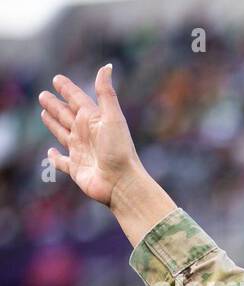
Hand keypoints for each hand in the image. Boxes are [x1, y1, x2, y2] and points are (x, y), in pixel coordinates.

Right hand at [39, 64, 145, 207]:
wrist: (123, 183)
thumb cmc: (119, 150)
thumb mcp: (112, 117)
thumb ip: (106, 93)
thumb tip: (106, 66)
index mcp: (94, 120)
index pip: (78, 100)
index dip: (68, 90)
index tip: (57, 79)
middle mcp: (87, 135)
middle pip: (66, 115)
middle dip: (55, 105)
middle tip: (43, 95)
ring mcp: (81, 152)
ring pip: (62, 134)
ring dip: (53, 124)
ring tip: (44, 113)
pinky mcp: (76, 169)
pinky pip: (62, 162)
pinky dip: (55, 158)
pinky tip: (50, 152)